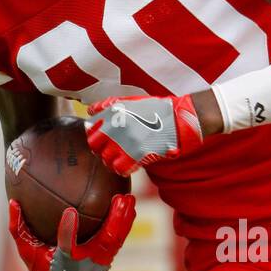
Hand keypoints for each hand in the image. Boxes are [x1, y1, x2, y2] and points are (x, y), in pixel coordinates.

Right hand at [8, 194, 135, 270]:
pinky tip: (130, 209)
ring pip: (116, 241)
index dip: (68, 230)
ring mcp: (97, 264)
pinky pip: (118, 241)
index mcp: (63, 262)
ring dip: (123, 220)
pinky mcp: (105, 261)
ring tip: (129, 199)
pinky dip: (124, 225)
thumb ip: (18, 227)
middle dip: (113, 221)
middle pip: (103, 243)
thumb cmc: (40, 266)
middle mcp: (84, 265)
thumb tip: (13, 203)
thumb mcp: (25, 249)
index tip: (70, 212)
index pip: (66, 246)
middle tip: (120, 199)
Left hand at [86, 94, 203, 175]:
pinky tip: (128, 166)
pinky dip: (122, 169)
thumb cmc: (159, 110)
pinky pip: (120, 168)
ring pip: (105, 158)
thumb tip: (91, 109)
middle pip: (94, 145)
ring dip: (111, 161)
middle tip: (109, 151)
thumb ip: (110, 104)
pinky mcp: (136, 154)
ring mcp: (125, 140)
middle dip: (100, 149)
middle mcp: (116, 125)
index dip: (95, 136)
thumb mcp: (133, 101)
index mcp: (113, 111)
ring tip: (119, 160)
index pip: (91, 128)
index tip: (102, 140)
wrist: (180, 119)